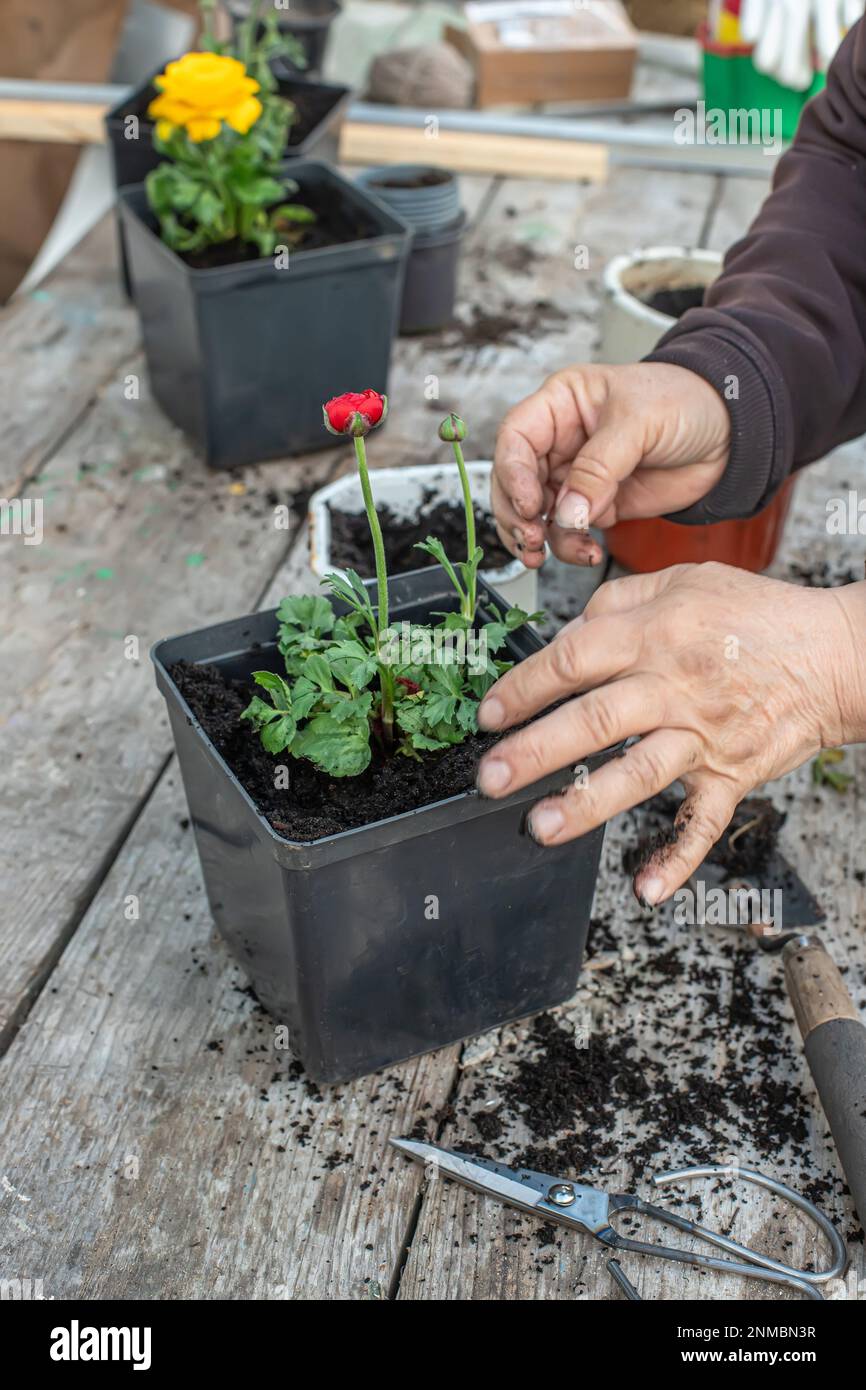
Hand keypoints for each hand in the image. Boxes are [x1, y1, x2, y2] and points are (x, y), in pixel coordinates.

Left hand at [476, 565, 865, 903]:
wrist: (833, 653)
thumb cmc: (757, 616)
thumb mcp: (685, 579)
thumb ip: (619, 602)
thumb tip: (567, 632)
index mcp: (656, 634)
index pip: (573, 659)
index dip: (524, 687)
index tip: (488, 714)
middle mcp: (675, 686)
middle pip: (595, 719)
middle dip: (534, 751)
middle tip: (491, 779)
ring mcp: (704, 736)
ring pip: (638, 773)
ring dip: (585, 802)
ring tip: (540, 826)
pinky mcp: (733, 774)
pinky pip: (704, 822)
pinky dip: (677, 858)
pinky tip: (646, 888)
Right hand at [492, 362, 729, 567]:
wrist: (730, 434)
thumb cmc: (686, 401)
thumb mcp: (639, 422)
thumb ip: (599, 468)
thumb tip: (567, 512)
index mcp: (561, 403)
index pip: (516, 438)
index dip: (513, 473)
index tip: (529, 504)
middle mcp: (561, 441)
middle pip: (515, 482)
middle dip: (518, 516)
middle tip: (531, 540)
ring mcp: (576, 477)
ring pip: (538, 514)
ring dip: (541, 539)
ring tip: (551, 553)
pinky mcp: (597, 506)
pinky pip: (569, 532)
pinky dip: (571, 547)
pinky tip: (587, 552)